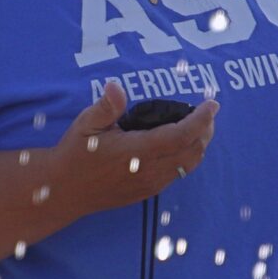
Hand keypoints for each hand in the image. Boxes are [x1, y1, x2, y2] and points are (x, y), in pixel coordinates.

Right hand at [49, 79, 216, 213]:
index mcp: (137, 152)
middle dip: (206, 130)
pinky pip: (178, 174)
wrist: (64, 191)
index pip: (180, 135)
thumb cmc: (75, 154)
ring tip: (199, 126)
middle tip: (208, 112)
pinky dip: (188, 157)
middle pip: (193, 151)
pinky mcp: (148, 192)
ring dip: (199, 145)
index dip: (201, 119)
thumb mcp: (86, 125)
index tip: (213, 104)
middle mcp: (149, 171)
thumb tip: (117, 86)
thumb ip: (107, 106)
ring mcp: (150, 184)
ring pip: (189, 165)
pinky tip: (181, 144)